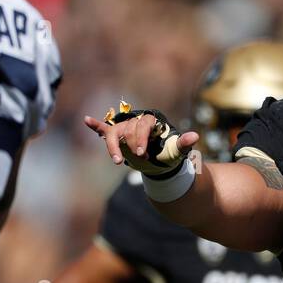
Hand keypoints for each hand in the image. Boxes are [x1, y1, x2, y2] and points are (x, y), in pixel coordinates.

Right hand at [83, 101, 199, 175]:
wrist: (160, 161)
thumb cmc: (169, 153)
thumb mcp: (177, 150)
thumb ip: (184, 143)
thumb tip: (195, 136)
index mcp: (151, 122)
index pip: (143, 125)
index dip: (141, 139)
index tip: (142, 154)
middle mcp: (136, 122)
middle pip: (128, 130)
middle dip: (133, 146)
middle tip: (142, 159)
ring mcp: (125, 129)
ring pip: (114, 133)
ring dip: (113, 146)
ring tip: (117, 161)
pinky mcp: (117, 137)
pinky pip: (104, 128)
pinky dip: (95, 125)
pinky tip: (87, 120)